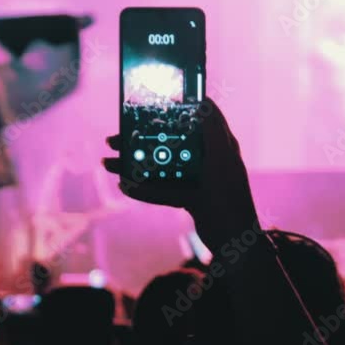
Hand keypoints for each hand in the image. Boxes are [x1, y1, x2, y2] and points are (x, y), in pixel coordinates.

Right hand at [103, 98, 257, 246]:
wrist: (235, 244)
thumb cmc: (231, 202)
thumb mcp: (221, 163)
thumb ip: (212, 134)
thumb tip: (204, 103)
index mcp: (220, 146)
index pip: (198, 117)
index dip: (176, 106)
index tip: (148, 99)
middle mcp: (210, 159)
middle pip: (170, 141)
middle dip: (141, 139)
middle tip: (113, 138)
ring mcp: (200, 179)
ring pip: (163, 165)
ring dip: (136, 164)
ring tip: (109, 163)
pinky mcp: (193, 199)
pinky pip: (164, 190)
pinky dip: (145, 189)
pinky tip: (124, 186)